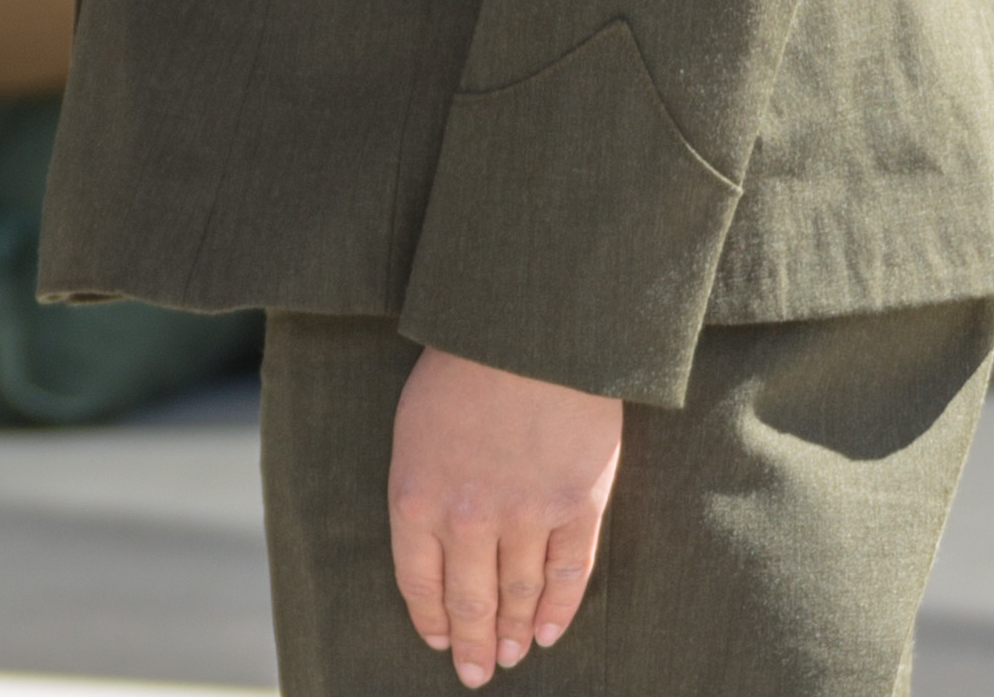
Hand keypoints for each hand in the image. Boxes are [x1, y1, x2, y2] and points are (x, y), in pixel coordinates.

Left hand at [387, 346, 620, 684]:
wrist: (529, 330)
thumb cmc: (463, 367)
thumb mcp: (414, 425)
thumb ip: (422, 485)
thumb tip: (431, 536)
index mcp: (418, 496)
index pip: (419, 581)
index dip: (431, 618)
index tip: (438, 642)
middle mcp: (468, 517)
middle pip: (471, 601)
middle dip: (472, 644)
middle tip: (477, 673)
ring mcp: (527, 514)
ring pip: (519, 595)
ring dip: (514, 633)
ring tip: (511, 657)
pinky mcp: (578, 505)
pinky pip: (568, 575)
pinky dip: (558, 610)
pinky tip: (549, 632)